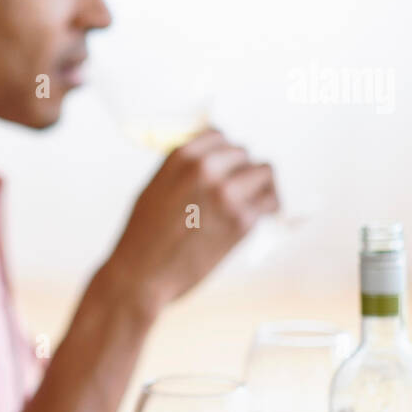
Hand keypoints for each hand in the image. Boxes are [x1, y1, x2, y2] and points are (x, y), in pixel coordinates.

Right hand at [101, 129, 278, 314]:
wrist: (141, 275)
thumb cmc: (143, 237)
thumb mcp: (153, 188)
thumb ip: (181, 170)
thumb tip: (210, 160)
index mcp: (181, 157)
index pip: (218, 135)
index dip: (222, 152)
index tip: (223, 165)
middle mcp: (205, 169)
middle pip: (243, 153)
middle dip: (240, 170)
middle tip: (235, 190)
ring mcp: (226, 193)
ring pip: (265, 172)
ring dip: (260, 185)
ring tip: (254, 199)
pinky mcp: (242, 220)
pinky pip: (270, 202)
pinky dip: (267, 208)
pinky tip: (258, 216)